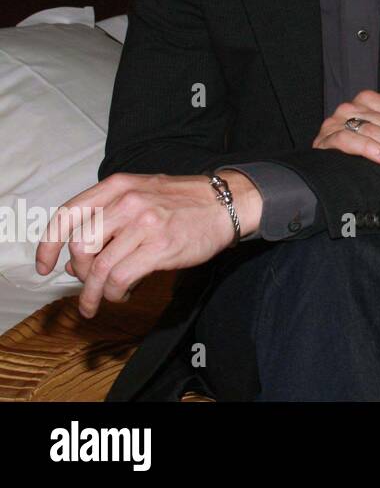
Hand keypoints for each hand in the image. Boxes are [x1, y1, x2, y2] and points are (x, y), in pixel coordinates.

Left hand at [34, 171, 258, 318]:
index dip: (48, 244)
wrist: (227, 203)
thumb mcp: (142, 192)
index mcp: (118, 186)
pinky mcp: (160, 247)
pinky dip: (115, 293)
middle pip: (79, 245)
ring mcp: (144, 224)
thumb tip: (75, 255)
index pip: (68, 214)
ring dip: (93, 293)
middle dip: (77, 272)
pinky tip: (124, 293)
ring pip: (98, 268)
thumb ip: (110, 215)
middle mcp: (127, 202)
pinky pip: (120, 278)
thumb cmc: (184, 202)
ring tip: (99, 301)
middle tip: (86, 283)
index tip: (45, 265)